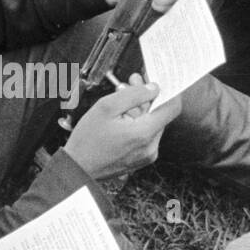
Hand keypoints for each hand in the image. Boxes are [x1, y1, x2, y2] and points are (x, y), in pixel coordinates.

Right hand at [65, 74, 180, 179]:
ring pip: (152, 124)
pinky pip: (146, 136)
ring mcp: (147, 155)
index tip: (160, 80)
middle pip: (160, 114)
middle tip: (132, 82)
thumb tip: (153, 88)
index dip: (169, 90)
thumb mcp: (106, 107)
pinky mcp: (142, 159)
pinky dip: (138, 124)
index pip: (172, 107)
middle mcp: (150, 146)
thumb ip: (133, 95)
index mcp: (144, 133)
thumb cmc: (87, 140)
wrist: (77, 169)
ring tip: (121, 101)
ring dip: (141, 110)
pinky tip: (122, 118)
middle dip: (147, 97)